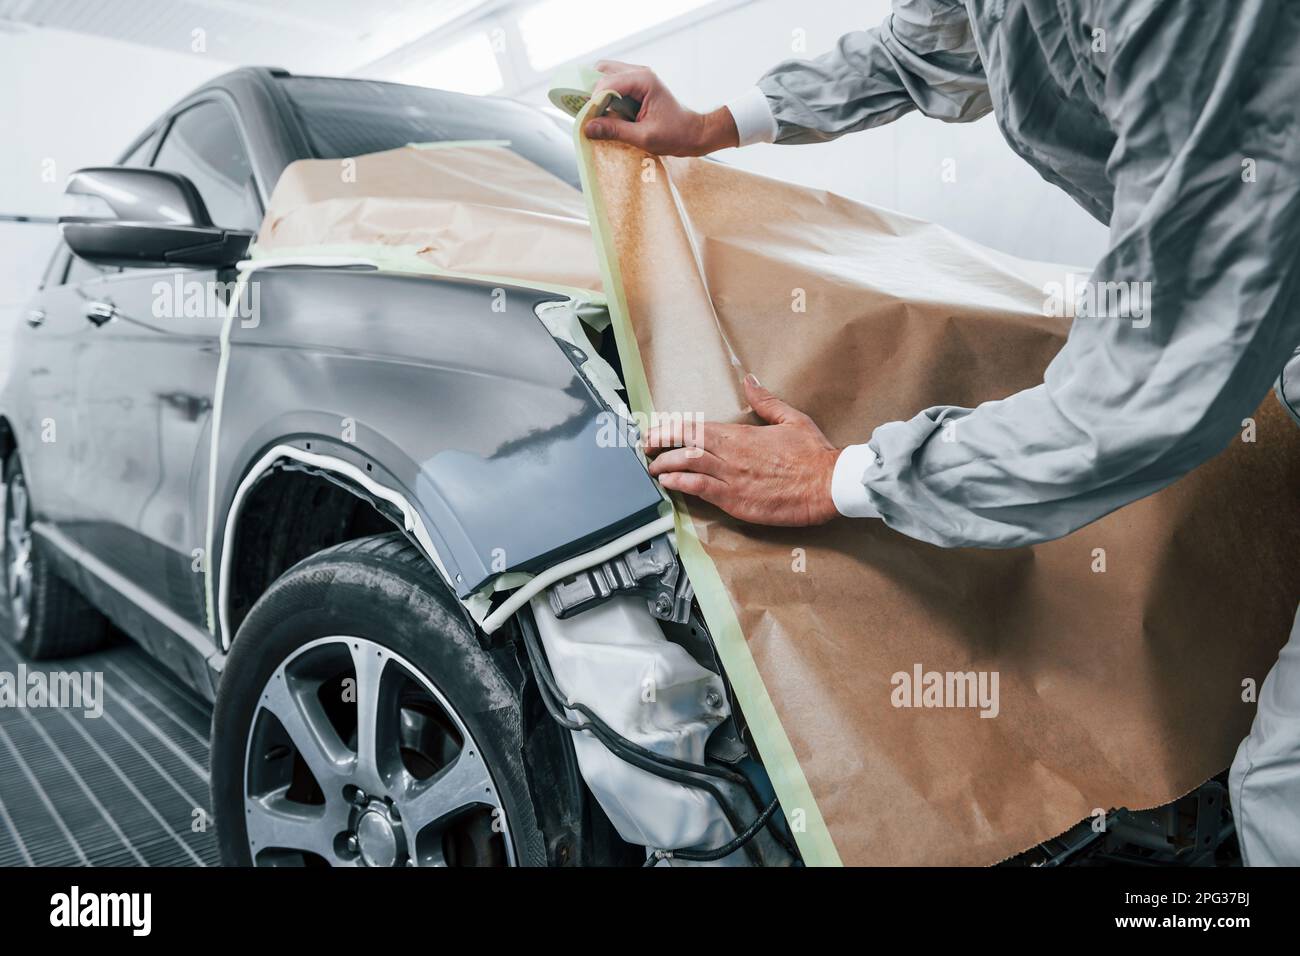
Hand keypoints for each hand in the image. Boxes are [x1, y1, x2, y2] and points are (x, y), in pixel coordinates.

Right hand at [584, 61, 737, 156]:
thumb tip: (587, 128)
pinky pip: (614, 83)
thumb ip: (615, 131)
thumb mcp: (643, 137)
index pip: (607, 82)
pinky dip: (606, 94)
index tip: (588, 120)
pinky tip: (607, 112)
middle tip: (589, 113)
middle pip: (603, 70)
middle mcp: (640, 72)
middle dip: (591, 91)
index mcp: (643, 80)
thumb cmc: (674, 135)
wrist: (693, 133)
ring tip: (597, 113)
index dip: (593, 101)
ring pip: (606, 74)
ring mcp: (639, 76)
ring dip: (598, 92)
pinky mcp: (637, 84)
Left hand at [644, 376, 840, 526]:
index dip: (670, 429)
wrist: (828, 484)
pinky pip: (701, 490)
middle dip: (660, 445)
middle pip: (685, 445)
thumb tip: (750, 381)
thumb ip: (765, 401)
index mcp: (741, 435)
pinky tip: (669, 484)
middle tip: (646, 448)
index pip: (695, 427)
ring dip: (665, 466)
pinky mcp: (737, 501)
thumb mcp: (791, 419)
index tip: (655, 431)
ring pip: (688, 466)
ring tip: (653, 468)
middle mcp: (731, 455)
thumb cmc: (813, 455)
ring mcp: (732, 479)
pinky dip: (681, 485)